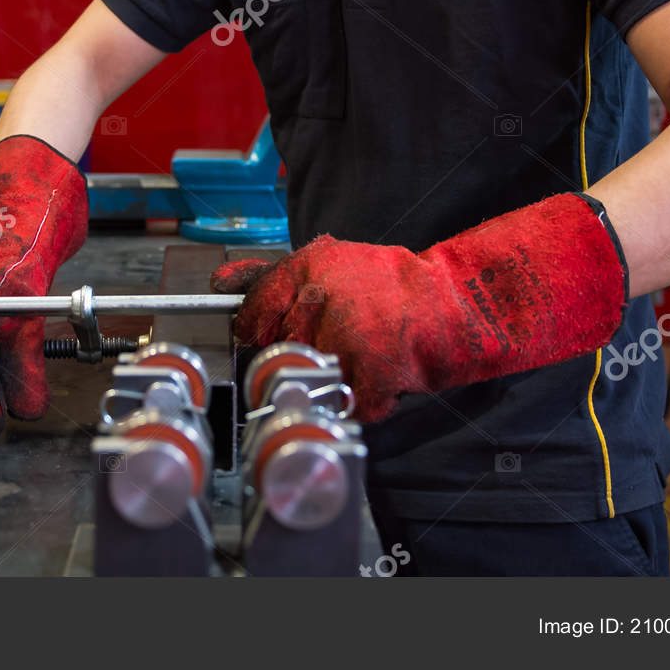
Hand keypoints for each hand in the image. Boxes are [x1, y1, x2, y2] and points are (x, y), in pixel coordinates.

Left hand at [209, 193, 627, 422]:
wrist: (449, 304)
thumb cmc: (386, 284)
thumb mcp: (325, 264)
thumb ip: (268, 277)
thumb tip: (220, 283)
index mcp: (306, 271)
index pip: (252, 314)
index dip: (259, 330)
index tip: (271, 336)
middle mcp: (320, 301)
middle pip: (279, 352)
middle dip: (303, 353)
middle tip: (336, 341)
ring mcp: (345, 340)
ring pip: (311, 380)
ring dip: (334, 378)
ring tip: (361, 355)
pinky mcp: (371, 374)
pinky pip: (348, 405)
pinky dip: (364, 400)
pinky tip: (379, 374)